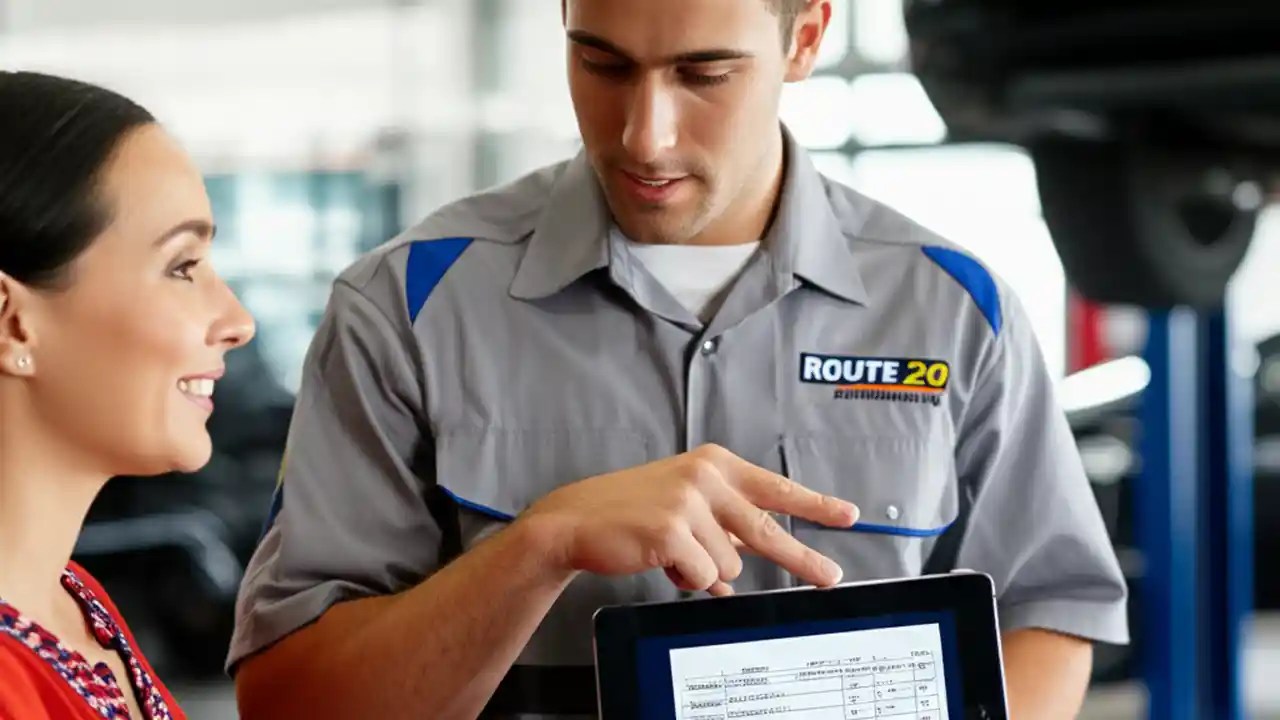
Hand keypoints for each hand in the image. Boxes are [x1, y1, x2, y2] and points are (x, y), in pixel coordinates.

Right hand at [520, 444, 858, 595]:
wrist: (576, 521)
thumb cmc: (629, 514)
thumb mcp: (683, 508)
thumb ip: (719, 530)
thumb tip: (740, 572)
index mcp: (713, 464)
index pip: (774, 487)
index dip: (814, 504)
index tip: (849, 515)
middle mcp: (706, 477)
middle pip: (767, 528)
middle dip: (802, 559)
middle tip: (831, 576)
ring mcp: (689, 502)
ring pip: (730, 564)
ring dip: (703, 570)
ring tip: (669, 552)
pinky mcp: (672, 530)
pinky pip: (702, 577)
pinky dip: (684, 579)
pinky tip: (661, 560)